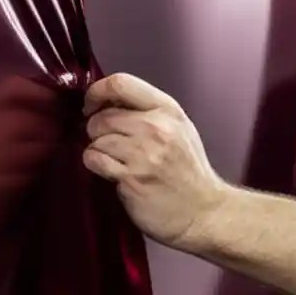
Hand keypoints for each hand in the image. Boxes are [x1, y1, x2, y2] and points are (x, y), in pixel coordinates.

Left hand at [82, 73, 228, 251]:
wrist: (203, 212)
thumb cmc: (188, 171)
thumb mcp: (178, 129)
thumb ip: (148, 112)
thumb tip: (106, 102)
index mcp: (167, 110)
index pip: (121, 83)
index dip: (97, 92)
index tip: (91, 106)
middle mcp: (156, 127)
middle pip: (102, 116)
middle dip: (95, 128)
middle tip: (106, 141)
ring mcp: (143, 153)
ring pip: (96, 139)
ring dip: (97, 149)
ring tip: (113, 160)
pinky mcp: (131, 178)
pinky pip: (95, 160)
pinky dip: (96, 164)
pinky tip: (111, 172)